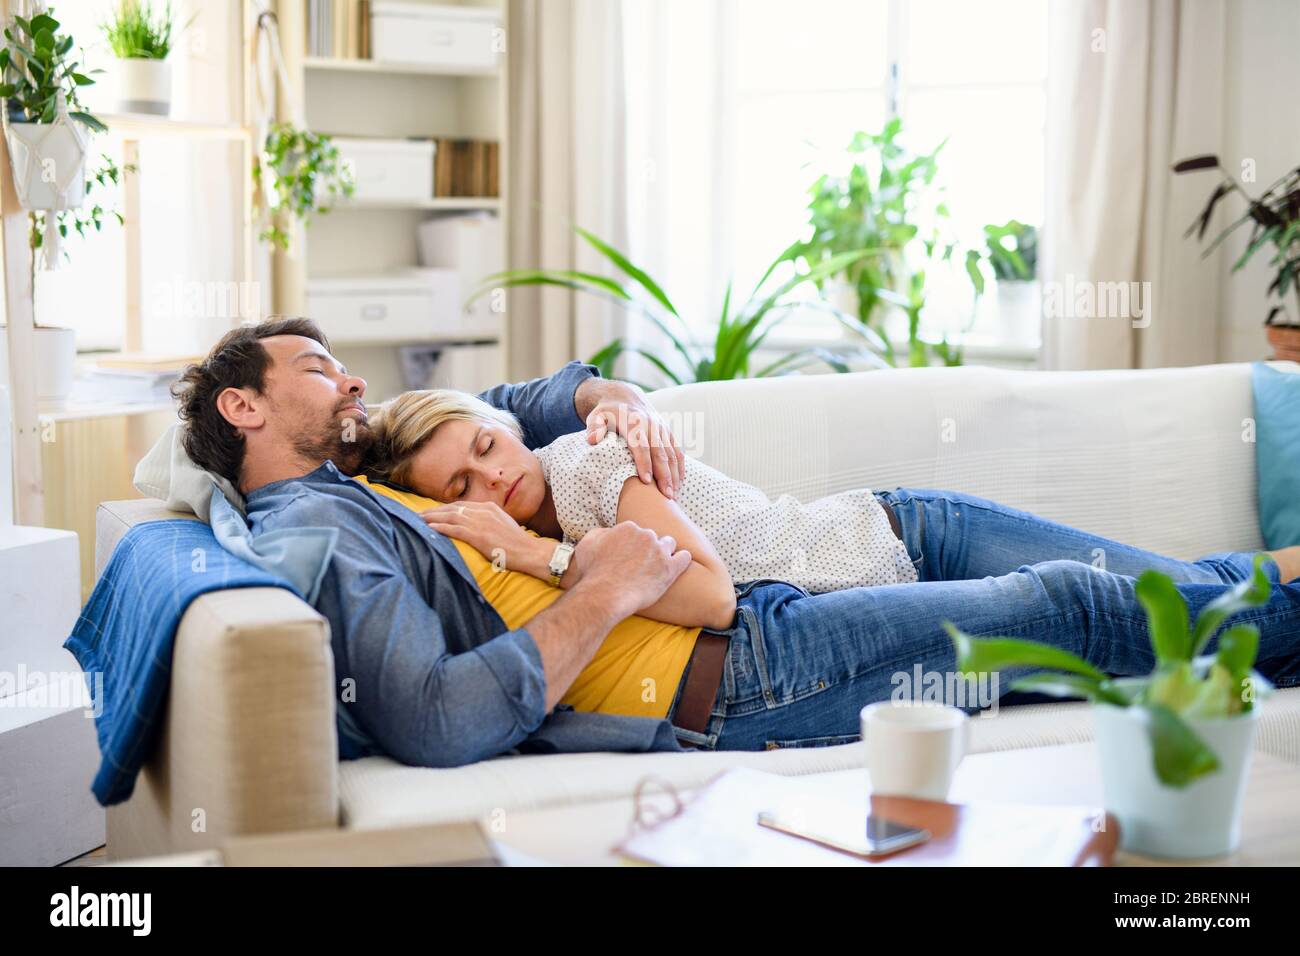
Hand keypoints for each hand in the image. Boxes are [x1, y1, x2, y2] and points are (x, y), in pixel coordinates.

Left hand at [421, 501, 549, 574]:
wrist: (529, 551)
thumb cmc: (518, 543)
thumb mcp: (504, 525)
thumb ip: (490, 522)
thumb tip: (480, 528)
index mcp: (490, 508)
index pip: (462, 505)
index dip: (445, 508)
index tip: (434, 511)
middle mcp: (483, 511)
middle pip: (453, 508)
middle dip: (434, 511)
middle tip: (419, 514)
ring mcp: (480, 522)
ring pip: (450, 517)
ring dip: (432, 518)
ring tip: (419, 521)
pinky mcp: (478, 535)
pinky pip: (454, 529)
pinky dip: (441, 527)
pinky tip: (430, 529)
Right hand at [567, 522, 692, 616]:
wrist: (604, 595)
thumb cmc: (592, 573)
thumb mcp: (587, 545)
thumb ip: (601, 534)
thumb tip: (609, 532)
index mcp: (628, 528)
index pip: (635, 532)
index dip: (631, 544)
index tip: (628, 555)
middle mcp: (646, 535)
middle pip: (651, 537)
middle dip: (647, 548)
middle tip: (640, 564)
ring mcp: (660, 551)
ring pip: (669, 544)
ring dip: (664, 552)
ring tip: (659, 565)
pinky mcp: (670, 568)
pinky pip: (684, 557)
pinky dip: (682, 559)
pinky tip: (679, 564)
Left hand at [582, 382, 685, 498]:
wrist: (625, 396)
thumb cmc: (607, 412)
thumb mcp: (596, 416)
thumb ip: (593, 427)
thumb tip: (592, 440)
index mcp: (633, 421)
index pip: (640, 444)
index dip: (644, 462)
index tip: (646, 481)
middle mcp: (651, 424)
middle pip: (660, 452)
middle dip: (664, 475)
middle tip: (666, 496)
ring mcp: (662, 428)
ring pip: (672, 453)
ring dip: (674, 474)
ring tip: (673, 496)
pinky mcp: (668, 432)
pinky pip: (677, 451)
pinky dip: (680, 467)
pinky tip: (679, 484)